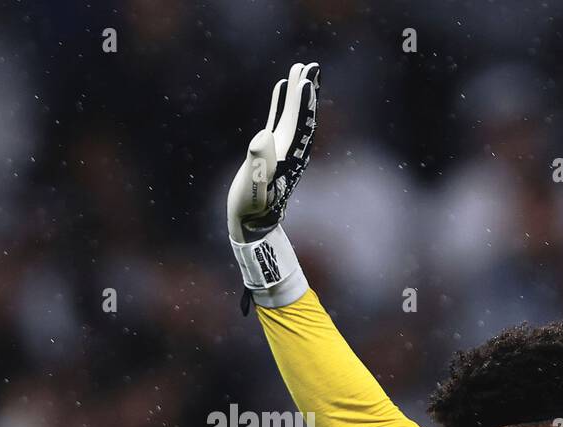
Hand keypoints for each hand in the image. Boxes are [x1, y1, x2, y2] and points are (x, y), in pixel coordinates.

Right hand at [226, 61, 319, 243]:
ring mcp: (281, 149)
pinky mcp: (270, 150)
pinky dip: (281, 103)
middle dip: (306, 91)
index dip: (303, 103)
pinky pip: (278, 120)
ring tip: (300, 69)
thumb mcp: (253, 187)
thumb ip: (259, 163)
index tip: (306, 80)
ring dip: (296, 93)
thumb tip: (264, 137)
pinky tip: (282, 87)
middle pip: (301, 116)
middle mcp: (289, 150)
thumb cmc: (251, 208)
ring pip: (291, 115)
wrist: (250, 224)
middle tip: (312, 65)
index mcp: (288, 157)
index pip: (298, 125)